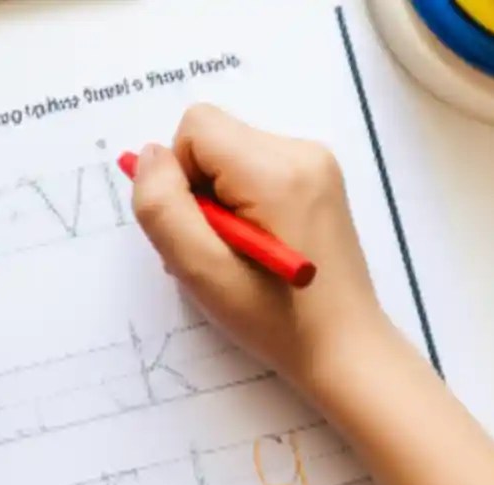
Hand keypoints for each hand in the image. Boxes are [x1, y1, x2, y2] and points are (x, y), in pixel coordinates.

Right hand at [131, 104, 389, 388]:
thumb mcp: (201, 271)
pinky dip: (240, 203)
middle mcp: (302, 151)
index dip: (179, 176)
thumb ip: (163, 207)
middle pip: (214, 138)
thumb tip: (150, 155)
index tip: (198, 228)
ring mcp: (316, 164)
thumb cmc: (274, 319)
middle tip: (214, 250)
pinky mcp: (319, 180)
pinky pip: (254, 169)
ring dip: (217, 201)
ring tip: (235, 255)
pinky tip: (254, 247)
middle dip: (198, 190)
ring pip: (230, 155)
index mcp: (276, 169)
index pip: (197, 127)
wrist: (344, 349)